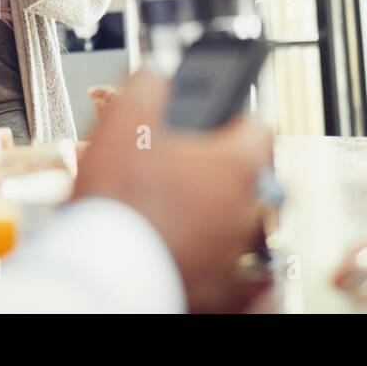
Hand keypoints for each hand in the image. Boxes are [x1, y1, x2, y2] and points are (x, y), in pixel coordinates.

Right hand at [74, 68, 272, 312]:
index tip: (223, 124)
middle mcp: (246, 210)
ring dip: (224, 213)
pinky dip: (231, 266)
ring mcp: (235, 253)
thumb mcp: (123, 124)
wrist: (105, 272)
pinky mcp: (220, 290)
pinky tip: (207, 255)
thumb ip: (147, 86)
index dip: (239, 120)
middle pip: (255, 178)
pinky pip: (244, 278)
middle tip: (195, 166)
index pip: (261, 129)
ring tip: (186, 209)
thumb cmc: (119, 203)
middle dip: (229, 169)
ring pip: (246, 225)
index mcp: (235, 166)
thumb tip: (156, 74)